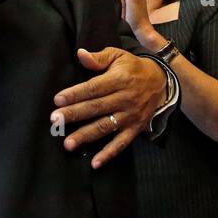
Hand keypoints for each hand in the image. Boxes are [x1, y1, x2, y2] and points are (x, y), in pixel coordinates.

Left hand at [52, 47, 167, 168]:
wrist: (161, 81)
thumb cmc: (133, 68)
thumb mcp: (118, 56)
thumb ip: (99, 58)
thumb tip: (80, 54)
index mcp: (119, 79)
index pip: (93, 88)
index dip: (75, 94)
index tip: (58, 100)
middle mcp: (125, 99)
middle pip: (96, 108)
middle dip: (74, 115)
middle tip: (55, 121)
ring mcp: (130, 116)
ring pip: (105, 127)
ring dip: (86, 136)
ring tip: (68, 143)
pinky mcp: (135, 128)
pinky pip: (121, 143)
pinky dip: (109, 154)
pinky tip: (95, 163)